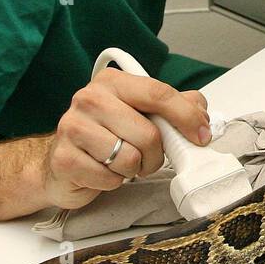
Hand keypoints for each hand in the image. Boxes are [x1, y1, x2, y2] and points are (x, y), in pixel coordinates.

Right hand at [39, 70, 211, 211]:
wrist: (62, 162)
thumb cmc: (107, 135)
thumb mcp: (142, 113)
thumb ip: (175, 107)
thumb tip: (200, 113)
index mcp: (113, 82)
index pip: (158, 93)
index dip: (186, 117)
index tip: (201, 135)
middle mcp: (89, 98)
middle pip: (148, 133)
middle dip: (156, 154)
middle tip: (146, 156)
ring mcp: (72, 127)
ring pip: (130, 158)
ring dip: (134, 168)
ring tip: (122, 163)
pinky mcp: (64, 158)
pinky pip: (110, 178)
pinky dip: (113, 181)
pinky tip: (103, 171)